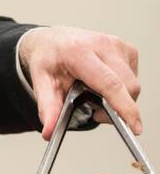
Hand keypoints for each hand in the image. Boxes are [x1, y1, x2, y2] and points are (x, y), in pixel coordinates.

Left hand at [20, 26, 140, 139]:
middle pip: (127, 86)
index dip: (124, 107)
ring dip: (119, 98)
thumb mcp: (40, 83)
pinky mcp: (127, 48)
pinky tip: (103, 83)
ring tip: (94, 94)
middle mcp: (101, 44)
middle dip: (118, 108)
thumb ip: (47, 109)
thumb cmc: (47, 59)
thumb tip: (49, 133)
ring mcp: (117, 44)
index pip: (110, 84)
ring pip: (132, 84)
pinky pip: (133, 77)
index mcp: (79, 52)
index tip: (134, 127)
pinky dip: (121, 87)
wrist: (51, 40)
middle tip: (95, 112)